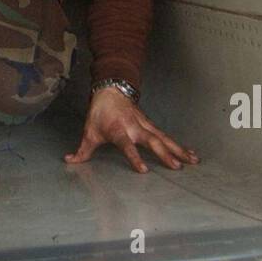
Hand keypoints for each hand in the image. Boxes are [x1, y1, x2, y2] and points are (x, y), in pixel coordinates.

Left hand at [64, 87, 199, 173]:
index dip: (134, 157)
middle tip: (176, 167)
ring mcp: (145, 125)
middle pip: (152, 141)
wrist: (111, 90)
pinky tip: (190, 154)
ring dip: (178, 150)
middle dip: (164, 154)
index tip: (143, 170)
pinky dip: (179, 145)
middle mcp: (134, 127)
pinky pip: (166, 136)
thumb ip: (82, 150)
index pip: (127, 146)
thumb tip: (69, 161)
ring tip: (192, 162)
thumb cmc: (99, 112)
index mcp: (118, 130)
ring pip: (164, 138)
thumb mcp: (89, 131)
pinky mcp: (151, 124)